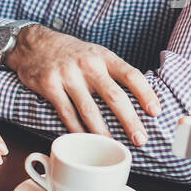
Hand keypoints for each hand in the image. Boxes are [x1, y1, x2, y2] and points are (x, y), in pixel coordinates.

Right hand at [6, 25, 159, 144]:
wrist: (34, 44)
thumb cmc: (72, 54)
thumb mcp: (96, 54)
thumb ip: (114, 73)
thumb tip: (140, 100)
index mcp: (104, 56)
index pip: (131, 75)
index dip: (145, 94)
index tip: (156, 112)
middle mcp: (88, 64)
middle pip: (114, 96)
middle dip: (129, 120)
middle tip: (140, 138)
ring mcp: (68, 75)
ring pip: (89, 109)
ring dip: (103, 132)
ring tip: (113, 146)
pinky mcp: (50, 86)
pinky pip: (66, 113)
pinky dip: (76, 130)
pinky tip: (84, 140)